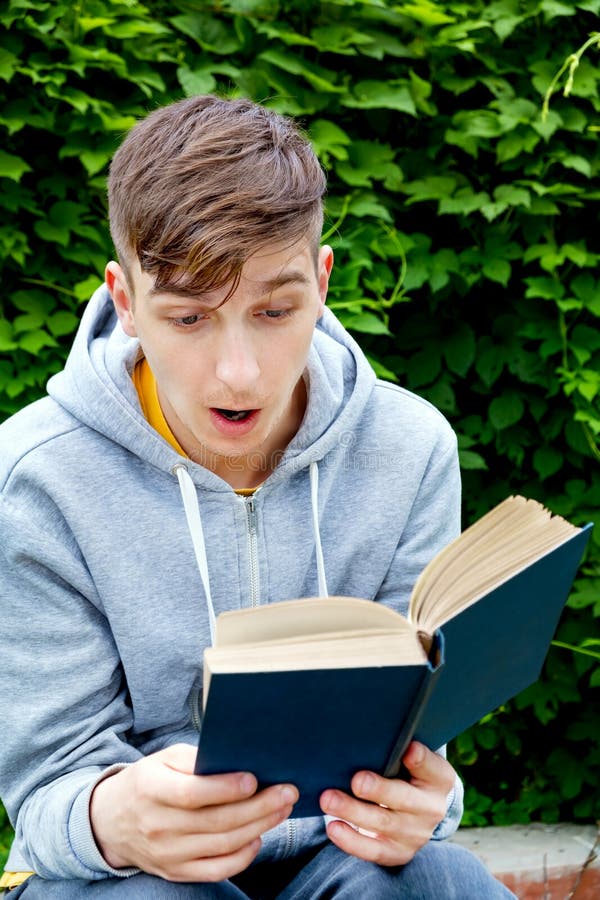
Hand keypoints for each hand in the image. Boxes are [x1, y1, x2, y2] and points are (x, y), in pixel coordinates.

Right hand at [90, 743, 297, 881]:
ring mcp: (167, 854)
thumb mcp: (163, 759)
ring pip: (222, 845)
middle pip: (216, 821)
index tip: (254, 779)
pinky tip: (258, 837)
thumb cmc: (146, 781)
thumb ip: (194, 759)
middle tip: (287, 792)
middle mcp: (158, 826)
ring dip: (259, 827)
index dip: (226, 788)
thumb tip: (236, 761)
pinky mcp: (176, 872)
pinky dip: (242, 856)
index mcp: (151, 790)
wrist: (111, 821)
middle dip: (259, 806)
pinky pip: (216, 870)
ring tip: (282, 808)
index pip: (192, 793)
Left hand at [319, 742, 453, 865]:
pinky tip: (334, 827)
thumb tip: (365, 737)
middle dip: (379, 790)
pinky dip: (351, 840)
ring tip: (328, 799)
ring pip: (383, 823)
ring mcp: (416, 834)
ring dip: (353, 811)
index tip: (408, 749)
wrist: (417, 812)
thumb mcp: (409, 759)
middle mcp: (431, 808)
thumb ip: (396, 749)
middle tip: (356, 781)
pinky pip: (373, 850)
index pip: (432, 767)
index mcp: (439, 778)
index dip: (421, 759)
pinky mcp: (398, 852)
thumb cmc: (405, 773)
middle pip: (404, 798)